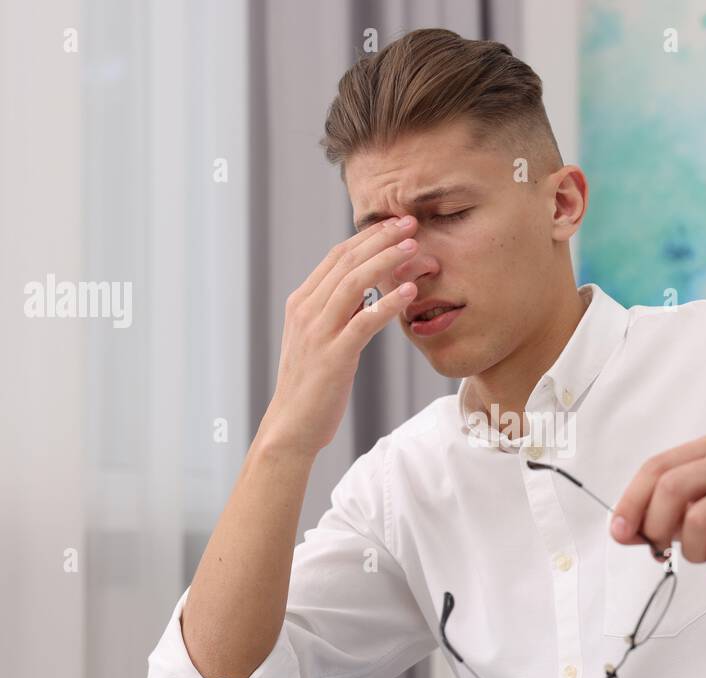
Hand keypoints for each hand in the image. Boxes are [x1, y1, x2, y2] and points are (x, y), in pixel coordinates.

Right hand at [258, 216, 422, 457]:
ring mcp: (318, 332)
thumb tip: (366, 291)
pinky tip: (409, 294)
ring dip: (386, 262)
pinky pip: (363, 323)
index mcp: (302, 302)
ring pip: (353, 284)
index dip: (367, 236)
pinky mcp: (333, 356)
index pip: (337, 257)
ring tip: (414, 248)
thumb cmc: (311, 385)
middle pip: (346, 262)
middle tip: (411, 223)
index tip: (396, 225)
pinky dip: (387, 304)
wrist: (292, 426)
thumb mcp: (322, 340)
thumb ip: (339, 313)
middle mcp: (306, 311)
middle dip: (380, 239)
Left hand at [609, 435, 705, 580]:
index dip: (631, 502)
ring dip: (692, 552)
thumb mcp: (699, 508)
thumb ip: (661, 516)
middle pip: (671, 488)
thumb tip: (622, 531)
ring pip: (697, 522)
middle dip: (656, 527)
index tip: (621, 532)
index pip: (655, 468)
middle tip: (662, 550)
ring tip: (705, 555)